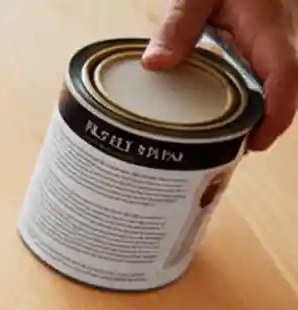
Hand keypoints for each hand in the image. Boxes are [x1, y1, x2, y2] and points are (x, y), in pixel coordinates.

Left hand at [143, 0, 297, 150]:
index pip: (285, 77)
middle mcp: (280, 39)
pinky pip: (265, 78)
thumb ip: (178, 25)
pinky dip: (250, 100)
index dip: (276, 115)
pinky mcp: (264, 45)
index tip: (255, 144)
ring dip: (257, 116)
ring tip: (222, 144)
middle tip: (227, 155)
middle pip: (286, 92)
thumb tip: (154, 65)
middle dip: (265, 126)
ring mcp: (275, 43)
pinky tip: (221, 114)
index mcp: (269, 29)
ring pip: (277, 88)